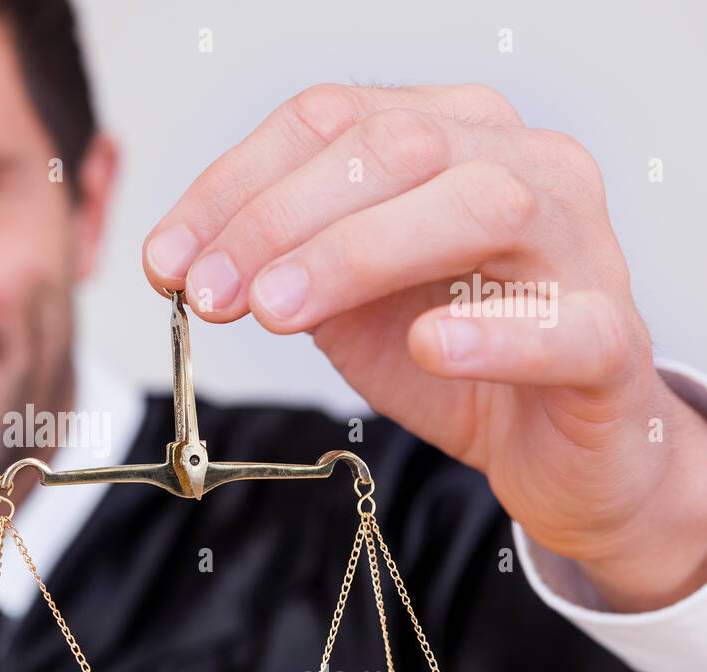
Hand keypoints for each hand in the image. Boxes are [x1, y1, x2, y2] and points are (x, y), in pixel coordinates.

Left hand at [143, 83, 706, 611]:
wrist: (552, 442)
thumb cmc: (450, 357)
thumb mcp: (345, 301)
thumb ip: (283, 265)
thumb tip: (187, 262)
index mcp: (453, 138)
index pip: (330, 122)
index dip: (234, 187)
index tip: (166, 259)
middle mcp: (524, 167)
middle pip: (394, 150)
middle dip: (279, 221)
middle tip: (209, 292)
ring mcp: (580, 248)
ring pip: (480, 208)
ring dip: (358, 255)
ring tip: (276, 312)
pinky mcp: (611, 342)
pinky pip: (566, 324)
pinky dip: (494, 331)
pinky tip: (430, 342)